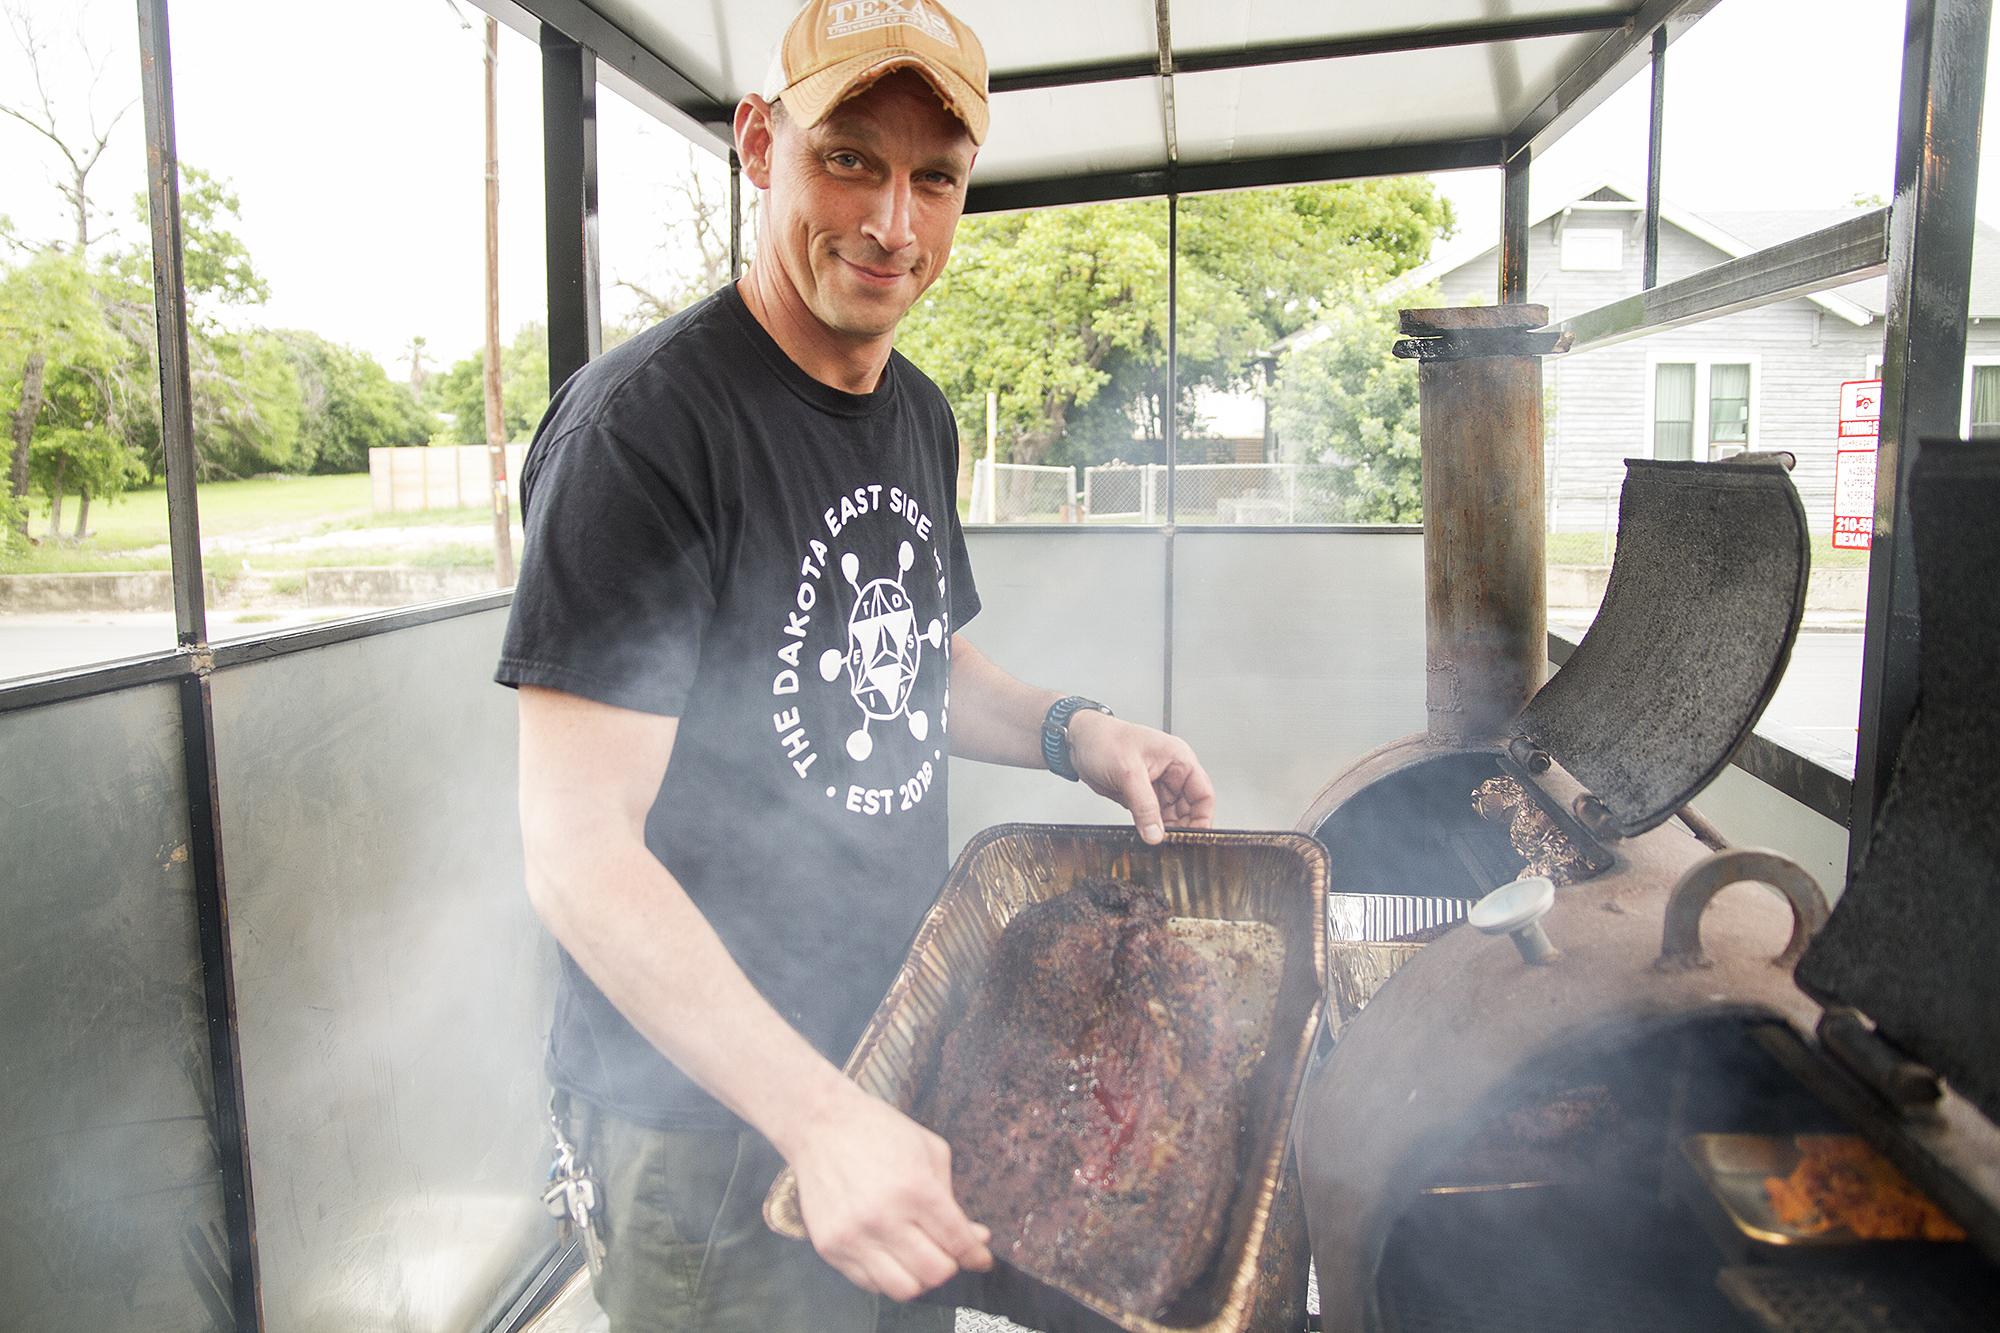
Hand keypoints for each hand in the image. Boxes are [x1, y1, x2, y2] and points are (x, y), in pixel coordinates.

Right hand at [784, 1082, 992, 1300]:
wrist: (820, 1125)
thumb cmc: (880, 1132)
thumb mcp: (930, 1151)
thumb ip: (952, 1198)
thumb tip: (974, 1238)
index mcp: (915, 1189)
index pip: (958, 1242)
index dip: (976, 1255)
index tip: (981, 1259)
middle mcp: (884, 1218)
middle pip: (935, 1273)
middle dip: (950, 1265)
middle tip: (948, 1251)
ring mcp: (854, 1237)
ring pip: (904, 1289)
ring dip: (919, 1278)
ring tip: (919, 1257)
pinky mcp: (830, 1247)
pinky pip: (869, 1284)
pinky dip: (888, 1275)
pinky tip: (890, 1253)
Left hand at [1066, 712, 1216, 843]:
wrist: (1077, 741)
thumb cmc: (1103, 740)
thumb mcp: (1128, 772)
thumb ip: (1144, 806)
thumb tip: (1155, 833)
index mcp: (1178, 759)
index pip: (1203, 793)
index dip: (1203, 817)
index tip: (1196, 837)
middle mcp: (1171, 773)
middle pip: (1189, 808)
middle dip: (1183, 827)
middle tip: (1173, 845)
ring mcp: (1155, 785)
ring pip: (1170, 815)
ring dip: (1165, 830)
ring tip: (1158, 843)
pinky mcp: (1140, 796)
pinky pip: (1152, 817)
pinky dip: (1151, 828)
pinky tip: (1147, 837)